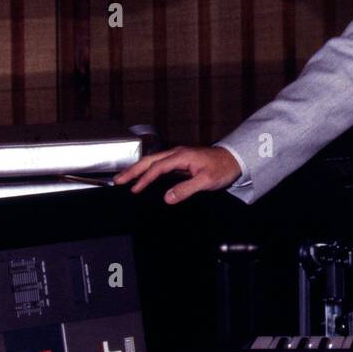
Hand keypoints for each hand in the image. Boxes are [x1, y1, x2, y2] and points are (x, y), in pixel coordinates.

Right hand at [113, 146, 240, 203]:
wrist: (235, 160)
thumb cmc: (223, 168)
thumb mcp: (206, 181)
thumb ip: (186, 189)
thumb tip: (167, 197)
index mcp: (181, 156)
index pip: (157, 168)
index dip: (144, 179)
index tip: (134, 190)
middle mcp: (177, 154)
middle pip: (150, 161)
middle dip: (133, 170)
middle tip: (118, 181)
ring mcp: (178, 156)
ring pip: (153, 161)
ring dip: (138, 169)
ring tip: (124, 178)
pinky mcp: (181, 161)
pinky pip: (160, 165)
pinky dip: (148, 170)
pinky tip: (143, 178)